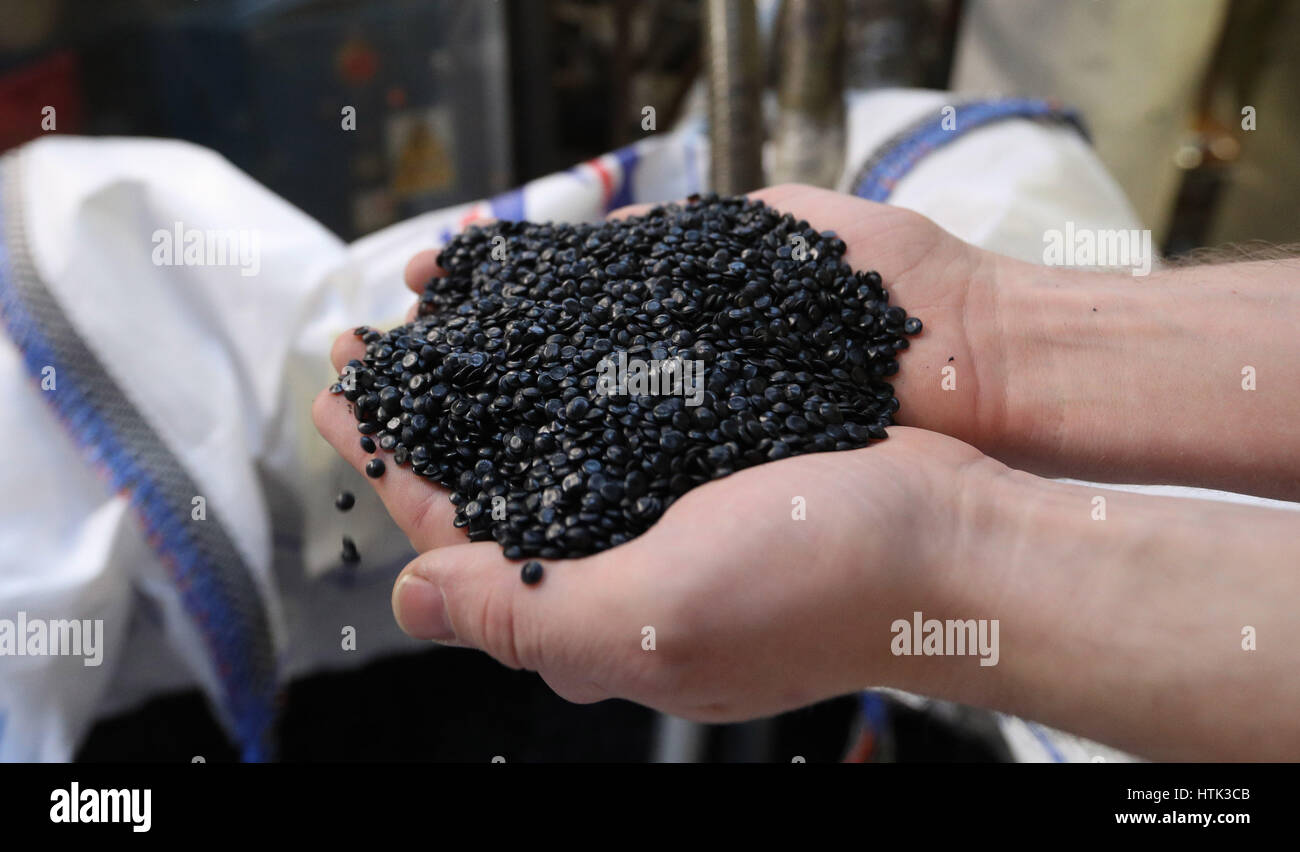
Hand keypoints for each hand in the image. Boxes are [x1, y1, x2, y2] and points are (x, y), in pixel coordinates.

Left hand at [310, 184, 1005, 717]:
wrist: (960, 540)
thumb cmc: (822, 582)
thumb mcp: (655, 613)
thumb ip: (524, 610)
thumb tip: (412, 601)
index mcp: (590, 610)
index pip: (455, 539)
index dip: (389, 465)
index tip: (336, 392)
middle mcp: (621, 562)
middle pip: (493, 488)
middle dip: (432, 418)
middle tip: (378, 346)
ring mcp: (671, 510)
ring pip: (552, 440)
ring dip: (493, 382)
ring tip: (448, 318)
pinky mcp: (718, 461)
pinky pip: (619, 409)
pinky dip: (574, 364)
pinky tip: (554, 324)